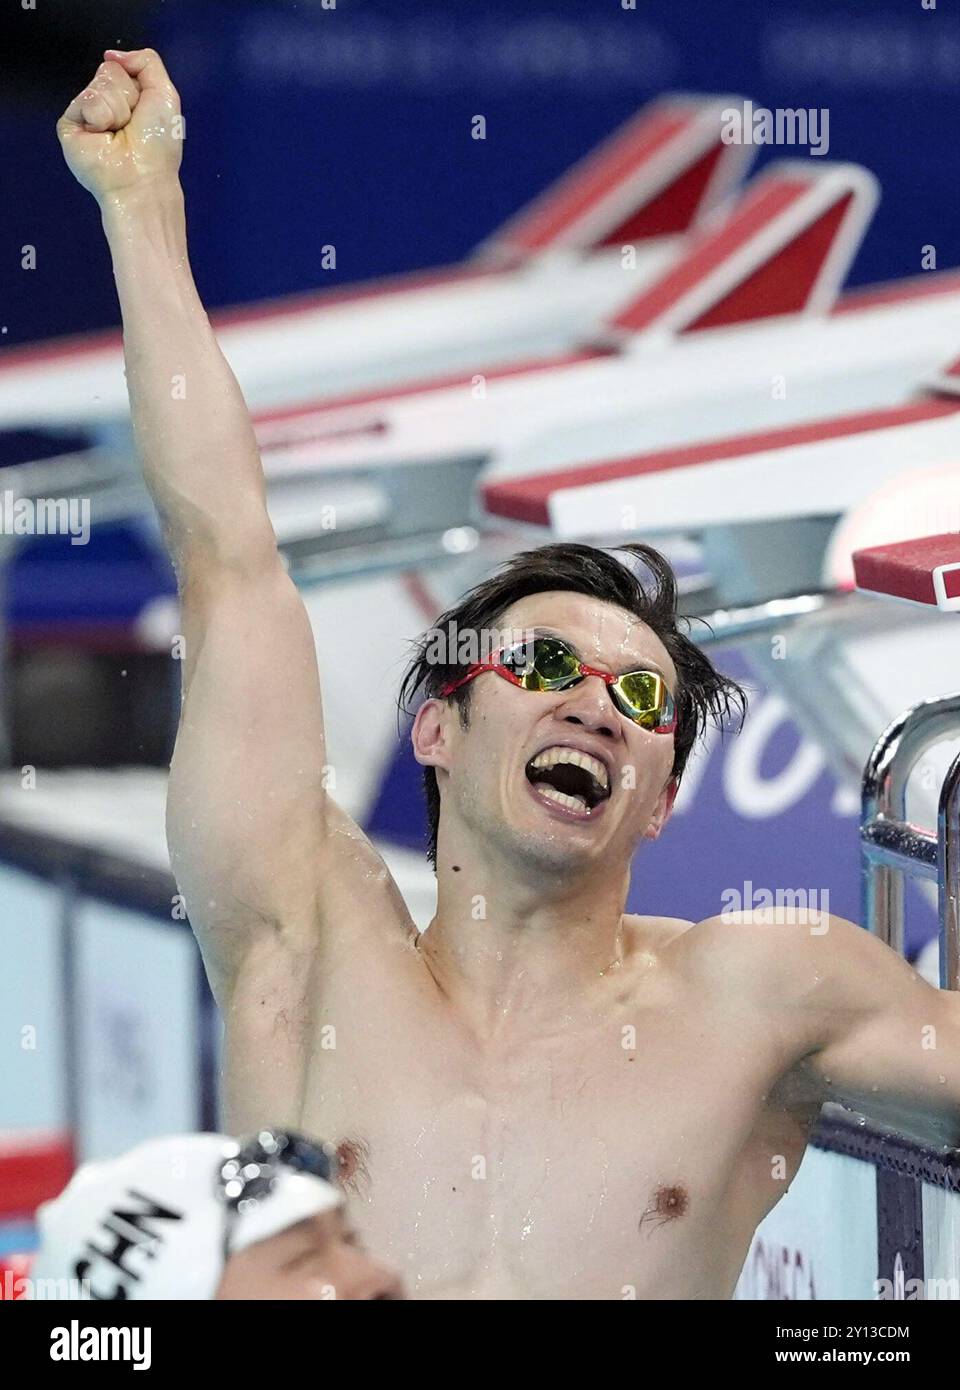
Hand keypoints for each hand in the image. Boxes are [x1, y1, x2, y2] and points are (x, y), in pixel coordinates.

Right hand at [57, 48, 182, 202]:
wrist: (142, 178)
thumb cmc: (157, 146)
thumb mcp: (165, 94)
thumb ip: (146, 62)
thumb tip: (113, 54)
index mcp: (127, 99)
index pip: (122, 68)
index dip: (137, 86)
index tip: (145, 112)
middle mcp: (106, 105)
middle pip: (109, 71)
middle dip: (127, 96)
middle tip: (131, 125)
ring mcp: (86, 114)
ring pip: (99, 83)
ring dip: (117, 108)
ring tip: (119, 133)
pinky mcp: (69, 124)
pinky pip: (85, 100)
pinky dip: (100, 116)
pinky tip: (103, 135)